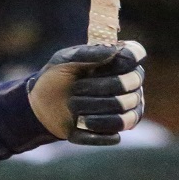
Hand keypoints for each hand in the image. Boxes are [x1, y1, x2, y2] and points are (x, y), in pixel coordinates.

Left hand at [29, 41, 146, 144]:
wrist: (43, 106)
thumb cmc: (57, 78)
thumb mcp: (64, 61)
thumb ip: (87, 53)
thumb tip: (113, 50)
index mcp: (119, 59)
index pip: (135, 53)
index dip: (122, 58)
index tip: (99, 65)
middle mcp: (131, 81)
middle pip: (130, 82)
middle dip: (98, 86)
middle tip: (75, 89)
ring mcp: (130, 105)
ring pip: (124, 107)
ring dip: (93, 106)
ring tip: (73, 105)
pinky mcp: (120, 126)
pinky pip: (117, 128)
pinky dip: (94, 125)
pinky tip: (79, 122)